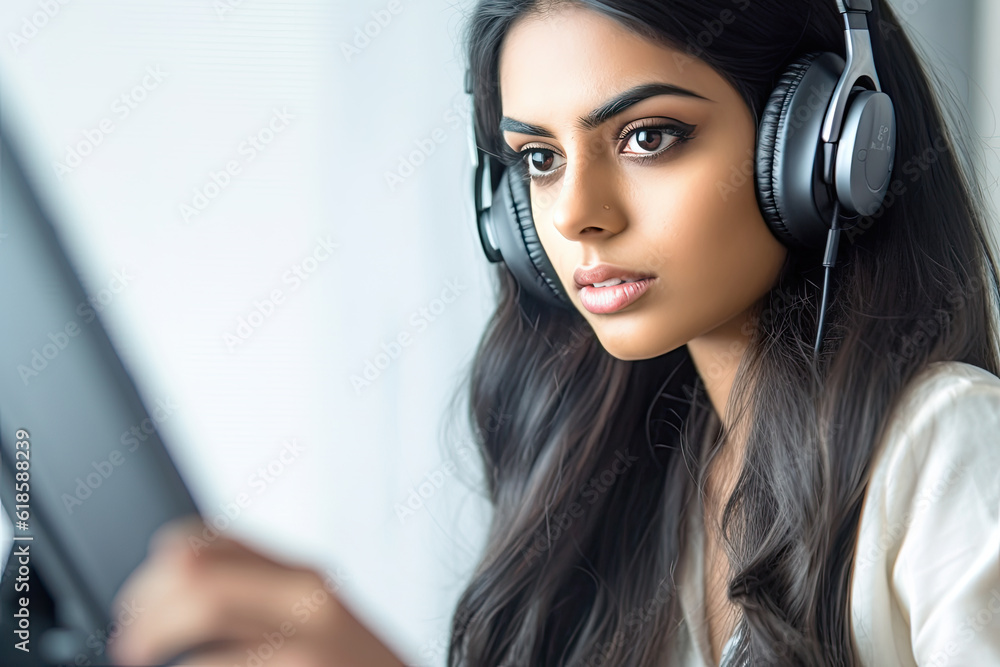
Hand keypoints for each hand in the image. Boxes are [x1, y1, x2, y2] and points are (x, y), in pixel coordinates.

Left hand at [105, 516, 406, 666]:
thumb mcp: (324, 621)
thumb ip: (268, 597)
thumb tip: (184, 587)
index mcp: (305, 577)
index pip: (208, 541)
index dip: (154, 569)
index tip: (137, 601)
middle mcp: (307, 596)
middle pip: (194, 570)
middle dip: (143, 608)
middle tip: (129, 642)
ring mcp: (305, 638)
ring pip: (199, 612)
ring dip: (149, 638)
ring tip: (138, 658)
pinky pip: (213, 666)